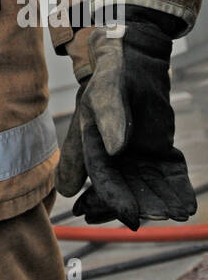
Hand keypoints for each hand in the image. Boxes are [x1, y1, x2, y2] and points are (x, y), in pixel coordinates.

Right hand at [56, 19, 196, 229]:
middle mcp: (113, 157)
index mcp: (92, 145)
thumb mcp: (109, 90)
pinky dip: (178, 191)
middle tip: (162, 218)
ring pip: (148, 187)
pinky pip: (168, 177)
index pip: (102, 178)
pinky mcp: (158, 154)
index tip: (131, 217)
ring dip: (162, 203)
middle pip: (126, 190)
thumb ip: (112, 118)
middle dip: (143, 207)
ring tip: (180, 214)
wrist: (135, 61)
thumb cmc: (114, 74)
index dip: (114, 199)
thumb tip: (117, 151)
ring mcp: (136, 158)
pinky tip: (188, 204)